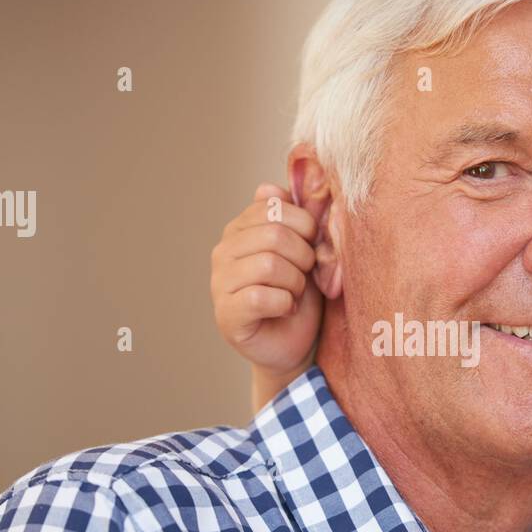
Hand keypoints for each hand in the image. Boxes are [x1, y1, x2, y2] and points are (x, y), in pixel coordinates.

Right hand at [211, 182, 323, 379]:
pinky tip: (285, 310)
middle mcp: (224, 251)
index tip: (311, 248)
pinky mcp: (226, 314)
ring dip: (295, 283)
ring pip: (269, 265)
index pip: (276, 207)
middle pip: (275, 235)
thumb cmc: (300, 294)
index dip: (305, 227)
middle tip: (305, 276)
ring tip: (294, 294)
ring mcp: (220, 282)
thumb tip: (273, 188)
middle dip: (303, 257)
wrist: (293, 343)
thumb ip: (296, 217)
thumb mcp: (306, 249)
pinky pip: (262, 297)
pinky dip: (285, 304)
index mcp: (241, 228)